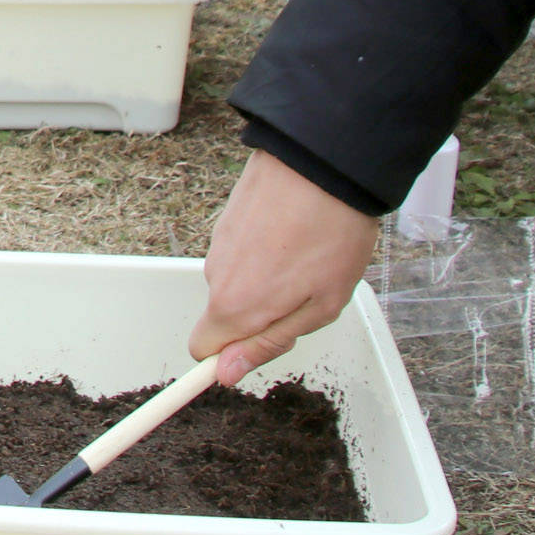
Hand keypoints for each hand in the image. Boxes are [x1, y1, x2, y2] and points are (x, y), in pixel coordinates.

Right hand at [188, 151, 380, 386]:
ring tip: (310, 255)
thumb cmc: (332, 235)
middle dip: (261, 314)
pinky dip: (266, 248)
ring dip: (267, 278)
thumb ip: (268, 343)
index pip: (203, 348)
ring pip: (237, 280)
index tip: (262, 346)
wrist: (324, 162)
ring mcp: (220, 242)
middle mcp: (216, 274)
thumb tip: (225, 372)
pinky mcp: (228, 216)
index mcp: (235, 305)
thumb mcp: (318, 308)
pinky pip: (242, 250)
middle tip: (308, 291)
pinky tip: (299, 231)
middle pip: (227, 314)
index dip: (229, 356)